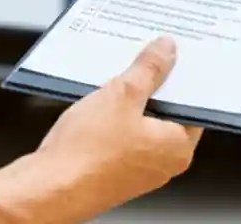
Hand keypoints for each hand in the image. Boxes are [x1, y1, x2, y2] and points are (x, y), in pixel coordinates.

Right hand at [35, 37, 201, 212]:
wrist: (47, 189)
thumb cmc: (87, 153)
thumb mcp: (123, 94)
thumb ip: (149, 69)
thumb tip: (166, 50)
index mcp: (178, 147)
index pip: (193, 104)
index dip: (183, 76)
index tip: (174, 55)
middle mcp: (162, 163)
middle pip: (167, 112)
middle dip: (154, 85)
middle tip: (143, 57)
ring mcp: (136, 170)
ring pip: (140, 124)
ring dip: (129, 101)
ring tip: (115, 77)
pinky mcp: (111, 172)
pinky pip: (120, 137)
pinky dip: (113, 119)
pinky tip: (97, 103)